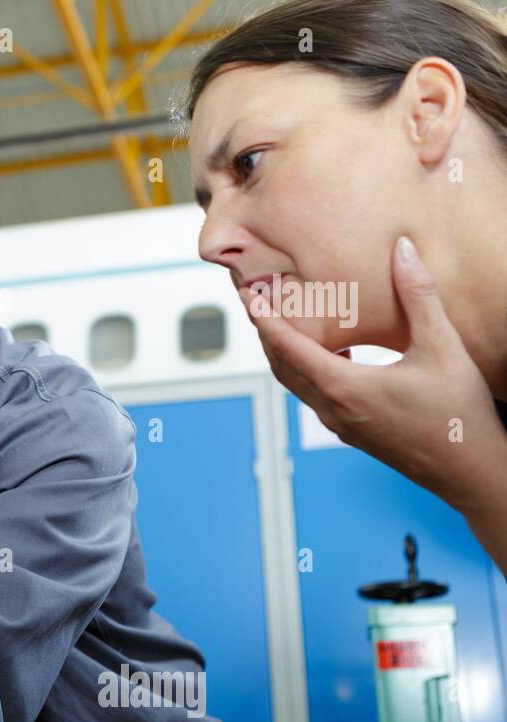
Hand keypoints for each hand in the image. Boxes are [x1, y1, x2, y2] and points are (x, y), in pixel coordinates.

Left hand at [251, 236, 506, 513]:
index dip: (265, 320)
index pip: (288, 348)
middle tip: (257, 300)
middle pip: (281, 366)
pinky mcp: (352, 431)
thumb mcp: (442, 347)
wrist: (471, 471)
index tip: (249, 295)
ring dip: (286, 352)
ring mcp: (339, 424)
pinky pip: (315, 395)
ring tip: (285, 321)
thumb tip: (404, 250)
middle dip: (266, 332)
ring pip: (296, 383)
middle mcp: (332, 409)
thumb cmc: (460, 413)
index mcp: (344, 388)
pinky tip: (333, 351)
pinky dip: (308, 370)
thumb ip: (419, 295)